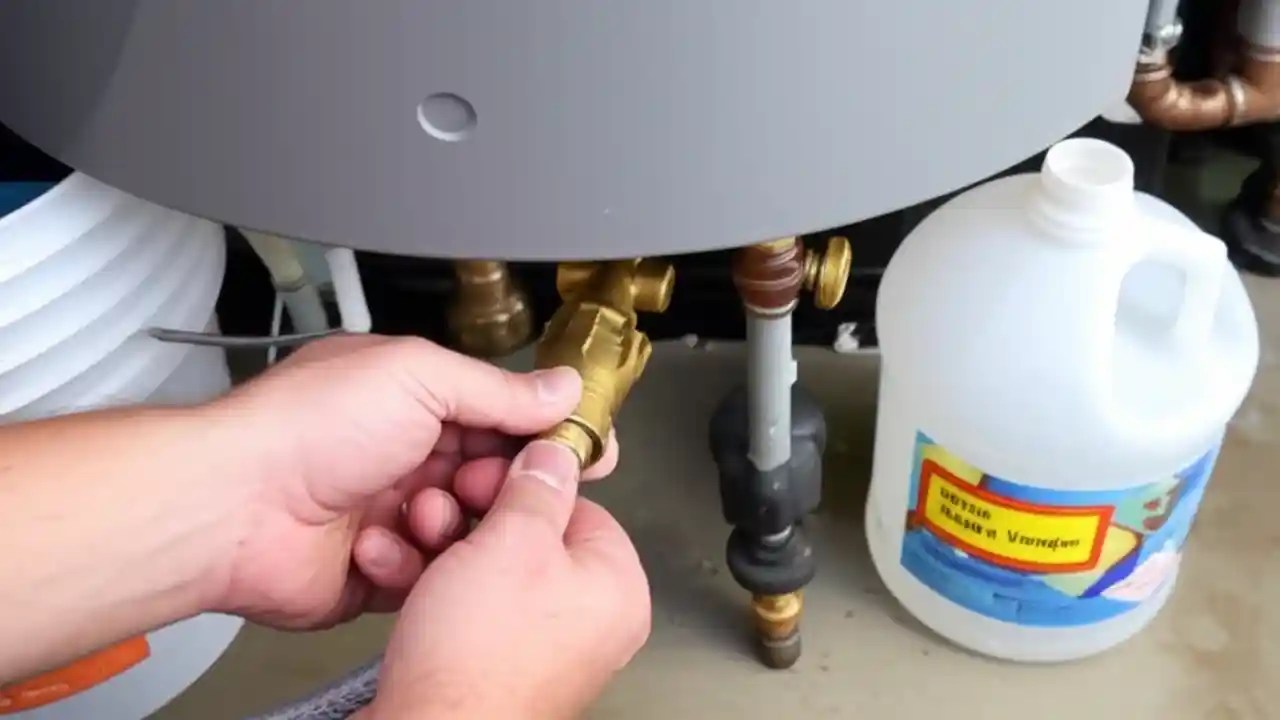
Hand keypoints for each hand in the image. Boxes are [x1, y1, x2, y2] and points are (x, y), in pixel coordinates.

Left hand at [202, 334, 616, 628]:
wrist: (232, 506)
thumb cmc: (301, 428)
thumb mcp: (418, 377)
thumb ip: (497, 388)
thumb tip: (560, 387)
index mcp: (411, 398)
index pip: (501, 414)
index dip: (544, 434)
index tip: (584, 451)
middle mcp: (402, 454)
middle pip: (490, 477)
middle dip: (501, 485)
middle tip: (491, 486)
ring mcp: (388, 512)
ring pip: (467, 532)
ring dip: (453, 527)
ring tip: (422, 513)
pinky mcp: (375, 570)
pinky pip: (429, 577)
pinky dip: (414, 564)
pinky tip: (383, 544)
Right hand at [369, 440, 650, 719]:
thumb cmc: (478, 659)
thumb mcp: (512, 541)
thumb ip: (538, 487)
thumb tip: (555, 452)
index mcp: (617, 586)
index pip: (580, 503)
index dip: (525, 483)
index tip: (486, 478)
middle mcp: (590, 620)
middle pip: (532, 534)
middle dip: (475, 518)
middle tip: (444, 516)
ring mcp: (545, 645)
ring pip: (494, 568)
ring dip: (445, 549)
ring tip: (415, 548)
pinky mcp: (499, 664)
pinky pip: (472, 606)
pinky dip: (438, 588)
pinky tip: (407, 579)